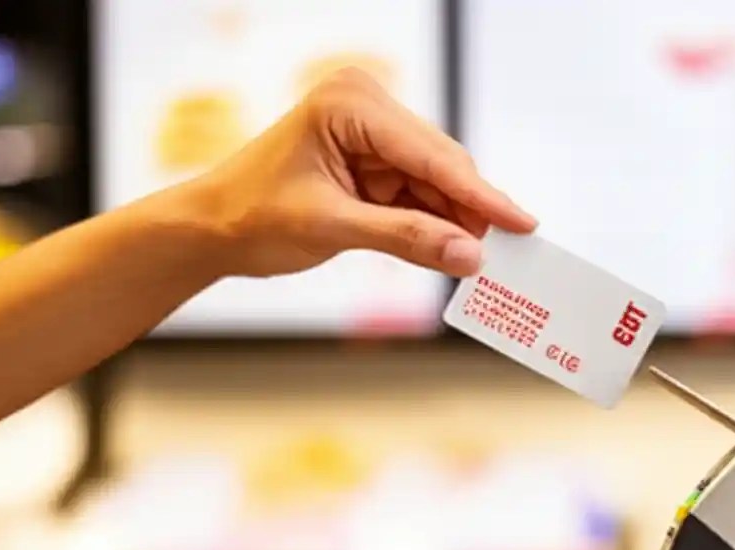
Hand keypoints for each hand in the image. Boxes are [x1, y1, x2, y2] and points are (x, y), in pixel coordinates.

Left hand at [190, 66, 535, 277]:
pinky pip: (419, 193)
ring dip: (455, 220)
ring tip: (478, 259)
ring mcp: (371, 132)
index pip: (430, 155)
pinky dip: (435, 222)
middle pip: (441, 164)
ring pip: (436, 181)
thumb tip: (469, 256)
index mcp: (349, 104)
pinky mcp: (373, 160)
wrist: (211, 227)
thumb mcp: (331, 228)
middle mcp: (366, 107)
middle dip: (470, 211)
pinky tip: (454, 247)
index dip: (480, 195)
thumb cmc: (251, 216)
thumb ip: (406, 239)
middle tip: (507, 253)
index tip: (523, 223)